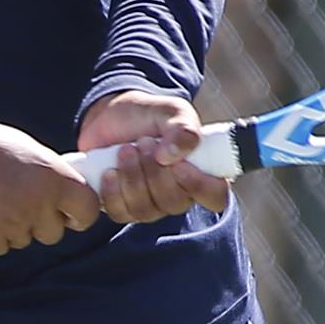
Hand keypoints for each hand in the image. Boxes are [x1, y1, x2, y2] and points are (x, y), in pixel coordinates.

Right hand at [0, 117, 101, 254]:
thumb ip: (50, 172)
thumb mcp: (26, 149)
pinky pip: (2, 246)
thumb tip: (67, 190)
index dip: (82, 214)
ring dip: (16, 227)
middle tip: (21, 201)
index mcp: (54, 177)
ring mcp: (14, 223)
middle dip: (42, 222)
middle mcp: (38, 203)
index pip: (89, 210)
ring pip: (26, 240)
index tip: (71, 212)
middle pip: (54, 233)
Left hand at [76, 90, 231, 224]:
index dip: (199, 186)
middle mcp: (179, 193)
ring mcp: (151, 205)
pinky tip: (110, 170)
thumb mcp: (171, 110)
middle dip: (155, 171)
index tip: (179, 165)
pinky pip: (121, 213)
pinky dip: (113, 190)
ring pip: (146, 209)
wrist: (109, 116)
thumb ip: (182, 128)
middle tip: (143, 141)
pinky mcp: (123, 208)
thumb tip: (173, 156)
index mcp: (200, 171)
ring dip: (133, 177)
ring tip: (125, 149)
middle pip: (175, 202)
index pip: (215, 196)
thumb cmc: (148, 115)